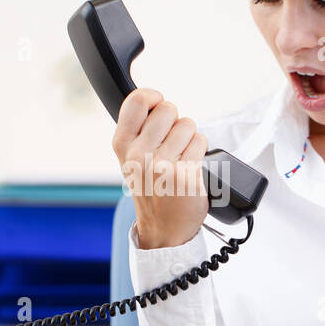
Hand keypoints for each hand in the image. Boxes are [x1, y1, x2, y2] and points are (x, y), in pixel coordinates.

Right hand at [112, 88, 208, 249]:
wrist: (164, 229)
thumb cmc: (151, 189)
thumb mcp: (131, 159)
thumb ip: (139, 130)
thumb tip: (155, 100)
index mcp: (123, 146)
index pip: (136, 100)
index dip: (153, 97)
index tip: (158, 106)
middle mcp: (139, 155)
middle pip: (168, 108)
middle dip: (174, 121)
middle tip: (172, 142)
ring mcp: (162, 165)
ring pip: (188, 124)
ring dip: (190, 138)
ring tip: (181, 157)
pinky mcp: (185, 175)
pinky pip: (201, 142)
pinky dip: (201, 152)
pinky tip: (191, 167)